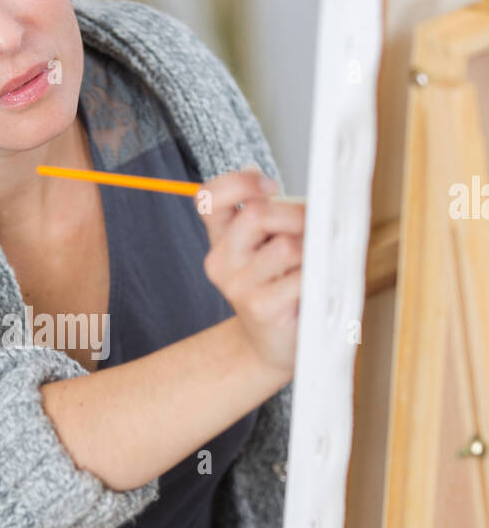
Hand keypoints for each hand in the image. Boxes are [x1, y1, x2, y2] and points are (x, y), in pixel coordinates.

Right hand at [196, 167, 303, 378]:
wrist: (275, 344)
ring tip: (316, 261)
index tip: (271, 185)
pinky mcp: (260, 307)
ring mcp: (238, 286)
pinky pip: (300, 276)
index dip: (239, 183)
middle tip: (315, 225)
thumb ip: (271, 215)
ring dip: (312, 248)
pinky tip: (317, 284)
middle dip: (296, 213)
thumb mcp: (269, 246)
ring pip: (285, 245)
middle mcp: (221, 261)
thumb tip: (285, 186)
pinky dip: (318, 275)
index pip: (209, 198)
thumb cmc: (281, 289)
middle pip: (256, 214)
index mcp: (220, 239)